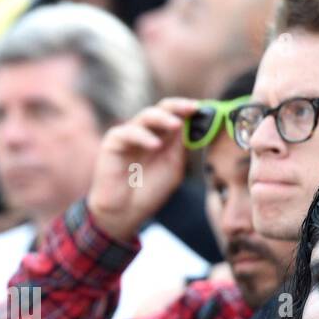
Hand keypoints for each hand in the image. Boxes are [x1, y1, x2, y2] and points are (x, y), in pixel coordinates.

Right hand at [87, 97, 196, 241]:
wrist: (126, 212)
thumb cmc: (150, 191)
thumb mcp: (173, 166)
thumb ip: (182, 146)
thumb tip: (194, 123)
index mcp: (163, 136)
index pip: (177, 114)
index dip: (190, 110)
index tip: (204, 109)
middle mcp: (147, 131)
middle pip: (162, 108)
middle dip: (178, 106)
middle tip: (192, 108)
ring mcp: (130, 134)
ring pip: (146, 116)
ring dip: (163, 118)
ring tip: (176, 125)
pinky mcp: (113, 142)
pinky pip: (129, 132)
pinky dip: (143, 137)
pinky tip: (155, 145)